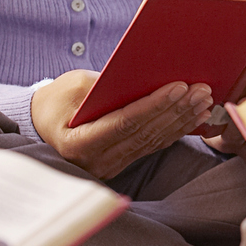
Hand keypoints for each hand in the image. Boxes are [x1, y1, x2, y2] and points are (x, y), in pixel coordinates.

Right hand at [30, 71, 214, 179]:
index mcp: (79, 143)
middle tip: (201, 90)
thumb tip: (146, 79)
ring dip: (181, 120)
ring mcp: (110, 166)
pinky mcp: (122, 163)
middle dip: (176, 110)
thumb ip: (106, 86)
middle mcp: (96, 161)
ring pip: (153, 142)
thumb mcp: (74, 86)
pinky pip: (152, 146)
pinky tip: (195, 117)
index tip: (179, 86)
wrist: (42, 125)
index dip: (155, 104)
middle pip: (144, 134)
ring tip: (203, 100)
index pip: (124, 122)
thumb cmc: (56, 101)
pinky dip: (175, 130)